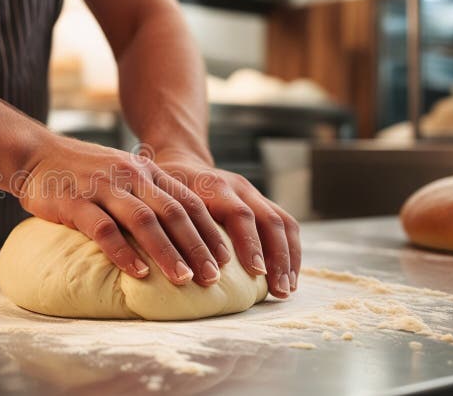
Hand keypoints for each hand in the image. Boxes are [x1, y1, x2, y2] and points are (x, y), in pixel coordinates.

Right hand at [18, 136, 227, 286]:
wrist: (35, 154)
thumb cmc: (82, 172)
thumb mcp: (122, 172)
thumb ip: (147, 194)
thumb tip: (181, 232)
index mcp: (146, 170)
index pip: (189, 201)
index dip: (209, 231)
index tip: (224, 260)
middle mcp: (130, 175)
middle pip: (173, 212)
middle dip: (197, 247)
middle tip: (212, 278)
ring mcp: (102, 186)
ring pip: (144, 221)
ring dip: (167, 252)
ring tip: (183, 279)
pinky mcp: (75, 201)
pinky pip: (104, 229)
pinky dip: (123, 252)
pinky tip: (137, 273)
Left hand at [152, 149, 300, 298]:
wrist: (181, 162)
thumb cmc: (166, 189)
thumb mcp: (162, 200)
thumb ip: (168, 225)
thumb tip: (170, 264)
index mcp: (214, 186)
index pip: (239, 214)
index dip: (249, 243)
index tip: (256, 272)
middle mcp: (239, 188)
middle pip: (269, 220)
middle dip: (278, 257)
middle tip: (278, 290)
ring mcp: (254, 194)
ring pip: (284, 222)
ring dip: (289, 258)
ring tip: (286, 290)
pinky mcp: (261, 202)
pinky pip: (285, 225)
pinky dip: (290, 252)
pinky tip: (288, 277)